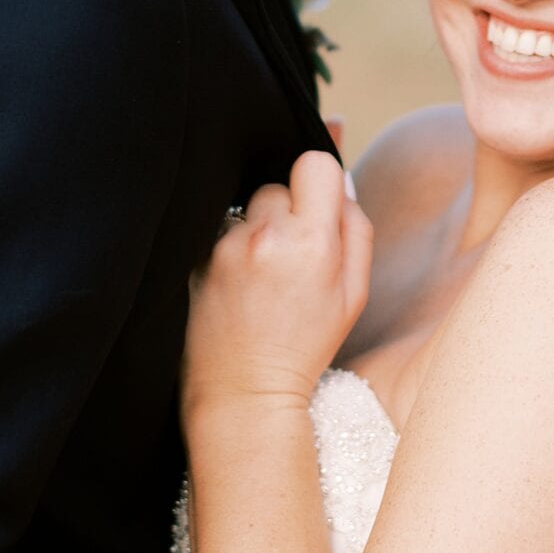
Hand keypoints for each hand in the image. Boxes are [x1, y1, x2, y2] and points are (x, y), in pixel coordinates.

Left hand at [183, 151, 372, 424]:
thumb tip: (340, 174)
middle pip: (279, 185)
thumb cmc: (306, 343)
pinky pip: (222, 228)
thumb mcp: (354, 291)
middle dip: (290, 212)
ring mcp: (226, 246)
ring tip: (264, 277)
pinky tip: (241, 284)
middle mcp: (265, 236)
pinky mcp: (198, 257)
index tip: (319, 213)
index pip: (315, 162)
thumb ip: (355, 225)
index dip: (321, 183)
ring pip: (248, 207)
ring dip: (259, 228)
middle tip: (294, 260)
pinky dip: (234, 246)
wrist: (245, 390)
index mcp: (312, 242)